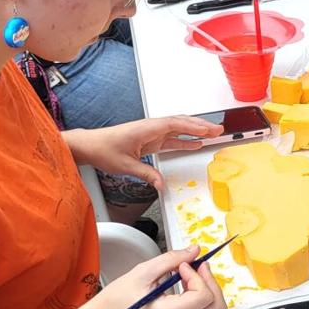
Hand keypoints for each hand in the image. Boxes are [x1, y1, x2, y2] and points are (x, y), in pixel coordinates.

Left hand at [68, 116, 222, 192]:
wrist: (90, 145)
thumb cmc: (103, 149)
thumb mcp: (125, 165)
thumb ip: (146, 174)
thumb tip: (161, 184)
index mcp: (147, 128)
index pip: (175, 124)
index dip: (194, 126)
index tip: (209, 129)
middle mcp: (151, 128)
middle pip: (181, 123)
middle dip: (200, 126)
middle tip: (218, 130)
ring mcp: (151, 133)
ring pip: (178, 130)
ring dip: (194, 132)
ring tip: (211, 135)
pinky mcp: (149, 140)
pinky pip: (171, 138)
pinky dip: (184, 140)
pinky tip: (194, 143)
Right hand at [91, 246, 227, 308]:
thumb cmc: (116, 300)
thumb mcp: (142, 273)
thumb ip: (171, 259)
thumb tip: (194, 250)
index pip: (204, 296)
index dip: (198, 276)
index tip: (182, 265)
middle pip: (216, 306)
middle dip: (211, 282)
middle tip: (196, 266)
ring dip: (206, 287)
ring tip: (186, 273)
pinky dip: (199, 294)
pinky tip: (183, 283)